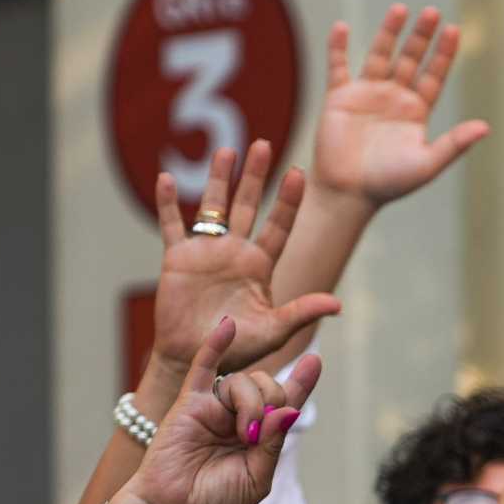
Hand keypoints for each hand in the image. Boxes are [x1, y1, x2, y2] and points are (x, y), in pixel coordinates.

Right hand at [118, 319, 320, 503]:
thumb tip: (290, 409)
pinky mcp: (189, 403)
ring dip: (251, 402)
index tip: (314, 361)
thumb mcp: (257, 478)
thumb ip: (274, 444)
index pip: (283, 404)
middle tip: (257, 434)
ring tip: (242, 433)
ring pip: (244, 380)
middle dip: (273, 401)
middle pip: (269, 386)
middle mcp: (237, 418)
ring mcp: (214, 408)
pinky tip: (227, 326)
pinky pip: (204, 367)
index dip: (301, 383)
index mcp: (258, 438)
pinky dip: (216, 345)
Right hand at [148, 141, 341, 389]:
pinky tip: (165, 179)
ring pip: (213, 207)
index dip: (288, 201)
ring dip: (219, 179)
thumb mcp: (274, 330)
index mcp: (260, 265)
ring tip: (227, 151)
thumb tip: (337, 304)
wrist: (197, 358)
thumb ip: (301, 312)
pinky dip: (168, 204)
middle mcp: (236, 252)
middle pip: (247, 206)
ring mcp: (207, 252)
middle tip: (263, 144)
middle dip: (255, 176)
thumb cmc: (238, 349)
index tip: (299, 173)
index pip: (279, 225)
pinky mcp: (178, 259)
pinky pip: (172, 226)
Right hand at [308, 7, 490, 205]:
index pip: (434, 75)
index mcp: (416, 112)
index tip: (453, 29)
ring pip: (380, 55)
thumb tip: (486, 127)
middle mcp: (394, 99)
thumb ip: (454, 144)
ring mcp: (367, 95)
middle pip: (410, 59)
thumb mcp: (427, 163)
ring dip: (389, 32)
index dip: (444, 54)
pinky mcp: (340, 97)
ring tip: (401, 9)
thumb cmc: (389, 183)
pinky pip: (339, 67)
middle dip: (421, 36)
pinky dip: (339, 47)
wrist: (348, 192)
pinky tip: (343, 27)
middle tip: (432, 12)